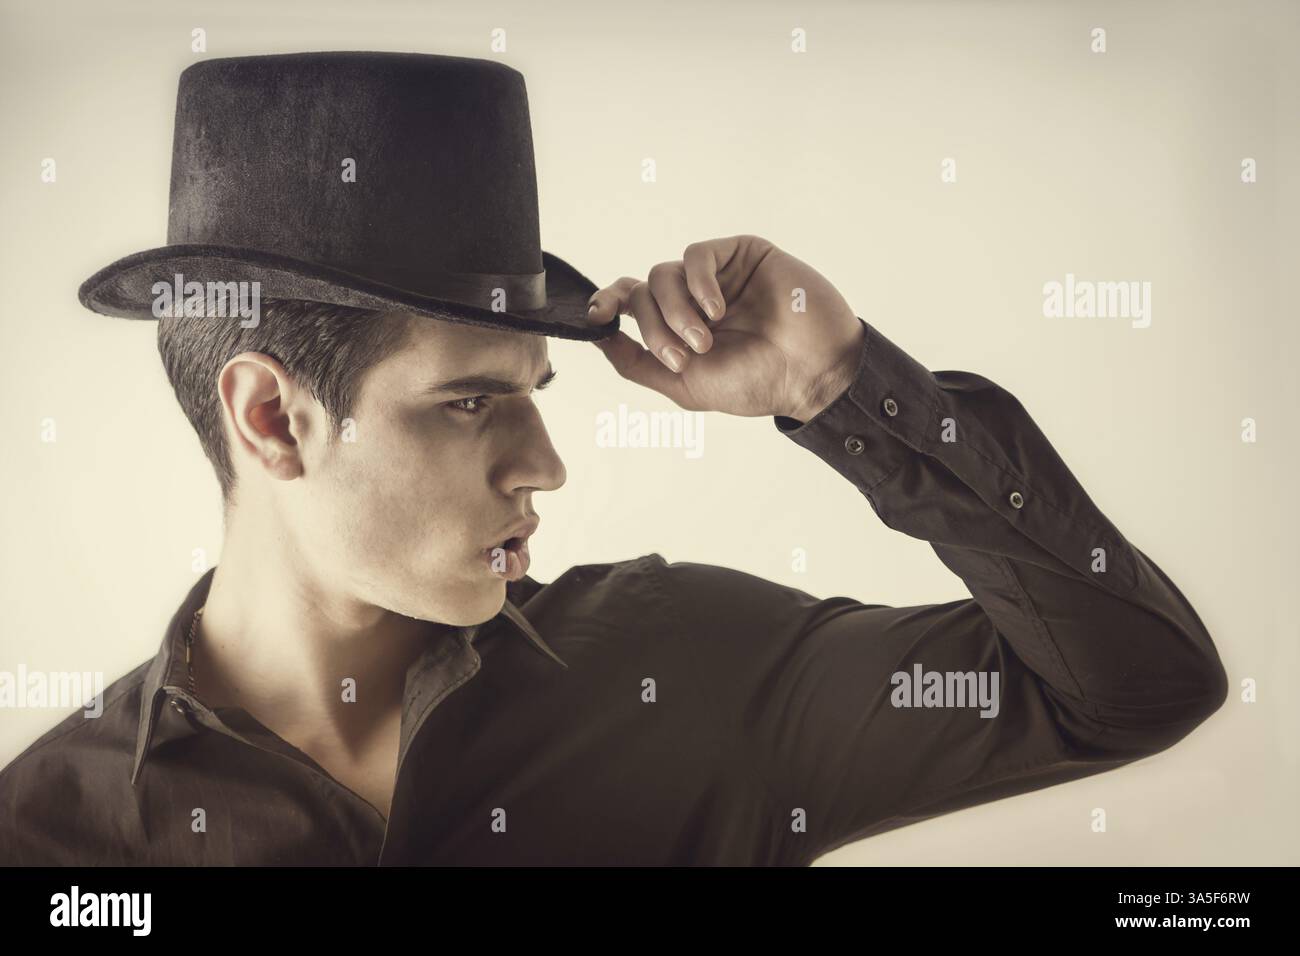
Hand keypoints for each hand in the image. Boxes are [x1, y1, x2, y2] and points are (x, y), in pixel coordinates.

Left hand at [585, 234, 864, 420]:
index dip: (608, 302)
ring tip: (704, 340)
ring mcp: (716, 275)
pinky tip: (717, 309)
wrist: (811, 373)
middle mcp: (693, 298)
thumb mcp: (683, 385)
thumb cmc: (756, 383)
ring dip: (676, 311)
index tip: (598, 316)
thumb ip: (637, 362)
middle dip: (654, 327)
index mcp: (678, 327)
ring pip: (664, 273)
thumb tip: (597, 338)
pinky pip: (698, 254)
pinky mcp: (741, 254)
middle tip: (684, 355)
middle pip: (643, 292)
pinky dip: (698, 282)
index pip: (630, 301)